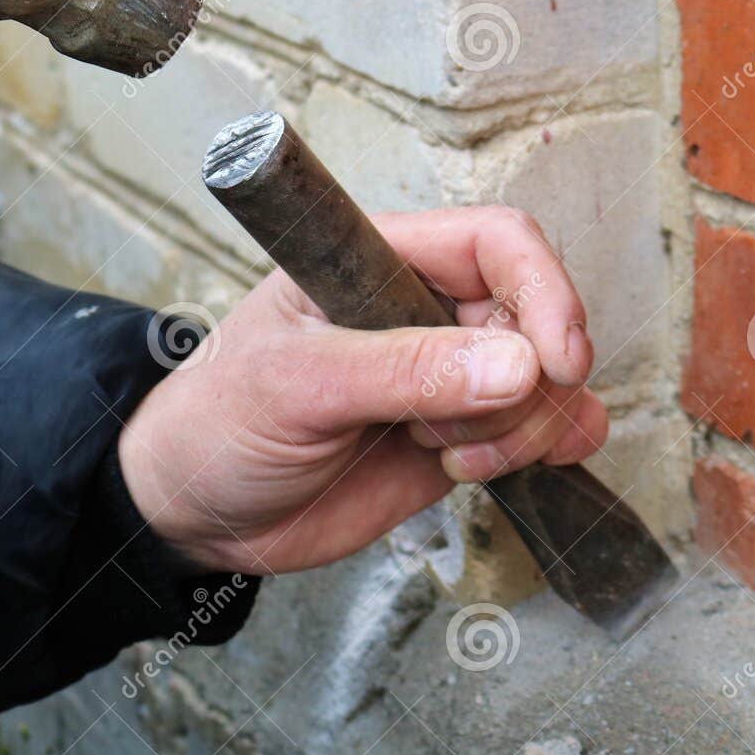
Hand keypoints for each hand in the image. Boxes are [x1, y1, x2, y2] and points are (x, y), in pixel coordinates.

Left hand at [119, 208, 608, 575]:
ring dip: (522, 426)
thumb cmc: (219, 420)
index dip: (541, 291)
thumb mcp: (298, 385)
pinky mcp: (460, 433)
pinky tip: (502, 467)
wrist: (199, 511)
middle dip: (525, 382)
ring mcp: (447, 373)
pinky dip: (548, 445)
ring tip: (445, 456)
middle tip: (458, 431)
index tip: (556, 360)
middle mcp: (425, 307)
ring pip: (545, 380)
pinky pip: (542, 426)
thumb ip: (405, 372)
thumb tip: (517, 365)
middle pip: (534, 316)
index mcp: (383, 259)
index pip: (497, 243)